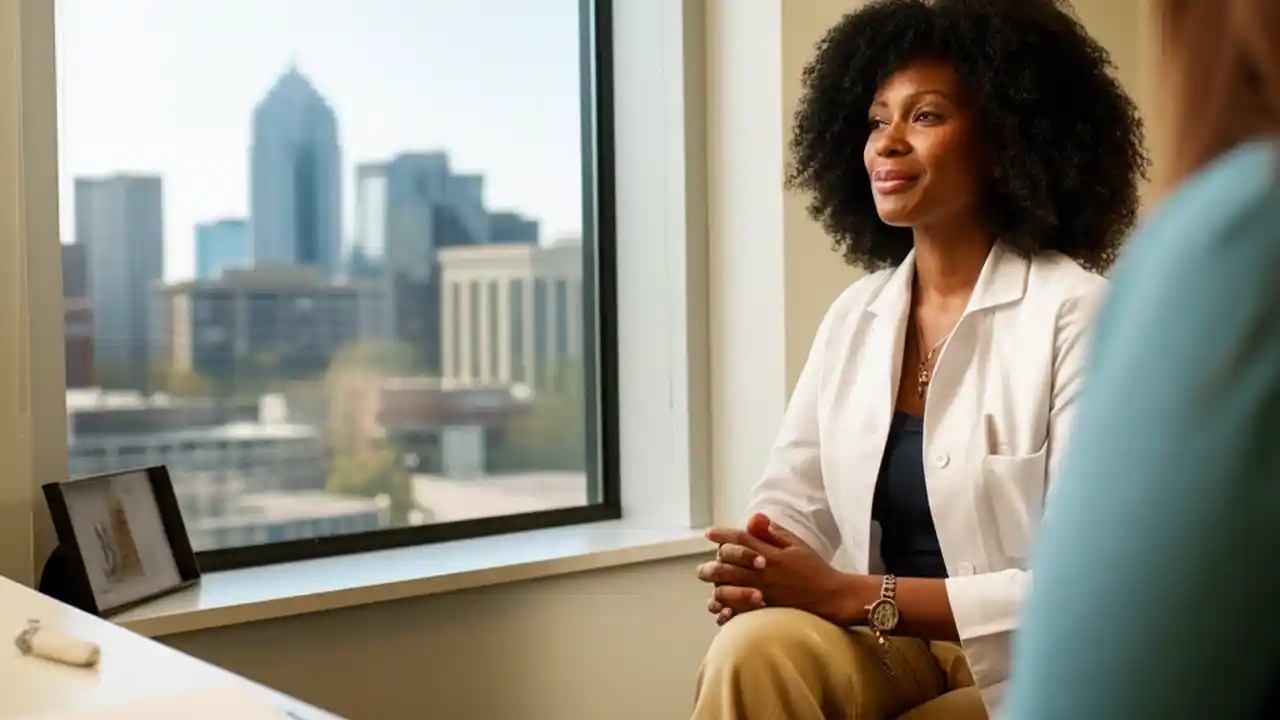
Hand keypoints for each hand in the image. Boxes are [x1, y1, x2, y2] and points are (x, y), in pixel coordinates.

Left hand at [699, 513, 874, 625]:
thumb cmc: (814, 569)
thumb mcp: (796, 545)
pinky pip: (739, 611)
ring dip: (715, 586)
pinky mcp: (765, 611)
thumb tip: (753, 517)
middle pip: (727, 566)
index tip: (709, 533)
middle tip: (702, 568)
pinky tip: (721, 607)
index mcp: (770, 554)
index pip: (740, 539)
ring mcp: (763, 594)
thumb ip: (772, 532)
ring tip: (709, 588)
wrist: (831, 597)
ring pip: (728, 589)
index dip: (722, 534)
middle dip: (711, 565)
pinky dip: (726, 609)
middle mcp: (763, 573)